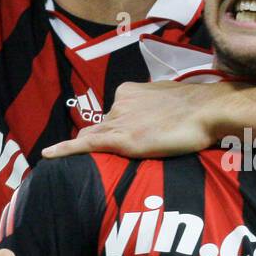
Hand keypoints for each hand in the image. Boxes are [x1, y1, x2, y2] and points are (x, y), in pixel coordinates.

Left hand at [41, 80, 225, 160]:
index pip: (113, 113)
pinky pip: (85, 145)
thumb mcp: (172, 101)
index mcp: (130, 92)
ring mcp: (119, 121)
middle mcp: (119, 104)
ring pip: (91, 136)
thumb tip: (162, 117)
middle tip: (103, 158)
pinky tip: (47, 156)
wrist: (207, 111)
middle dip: (96, 139)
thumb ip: (158, 108)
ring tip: (72, 164)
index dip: (113, 127)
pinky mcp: (121, 139)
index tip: (118, 138)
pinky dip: (64, 150)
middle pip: (100, 125)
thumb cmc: (198, 108)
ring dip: (83, 148)